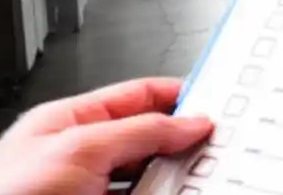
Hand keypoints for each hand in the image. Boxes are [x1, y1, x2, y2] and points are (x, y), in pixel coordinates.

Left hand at [0, 78, 212, 194]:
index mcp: (67, 123)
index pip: (135, 97)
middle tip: (215, 150)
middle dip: (181, 146)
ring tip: (199, 181)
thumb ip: (138, 130)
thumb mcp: (81, 149)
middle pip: (147, 143)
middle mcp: (78, 158)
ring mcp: (87, 193)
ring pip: (148, 183)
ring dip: (174, 183)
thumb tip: (188, 121)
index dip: (177, 96)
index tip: (214, 103)